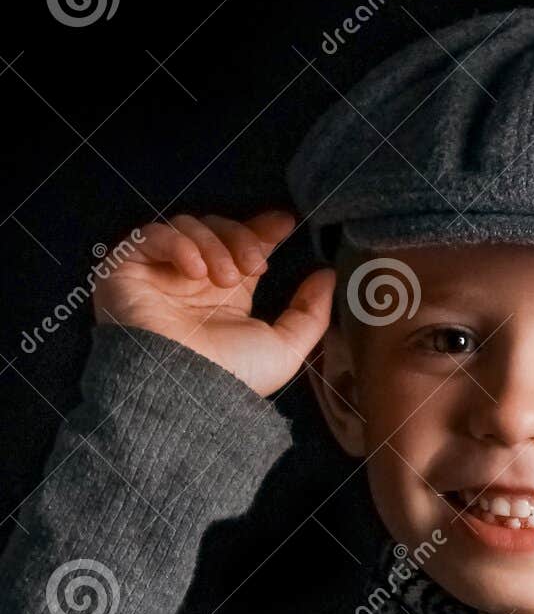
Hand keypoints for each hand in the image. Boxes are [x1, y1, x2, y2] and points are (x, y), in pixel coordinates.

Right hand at [91, 209, 335, 397]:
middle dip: (241, 238)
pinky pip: (151, 235)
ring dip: (214, 246)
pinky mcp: (127, 269)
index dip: (262, 229)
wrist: (182, 390)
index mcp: (225, 297)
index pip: (242, 247)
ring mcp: (159, 274)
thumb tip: (327, 276)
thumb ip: (310, 313)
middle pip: (217, 229)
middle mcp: (192, 283)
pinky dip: (178, 244)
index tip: (285, 223)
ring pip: (188, 227)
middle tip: (255, 265)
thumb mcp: (285, 349)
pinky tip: (195, 271)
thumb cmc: (231, 377)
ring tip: (224, 279)